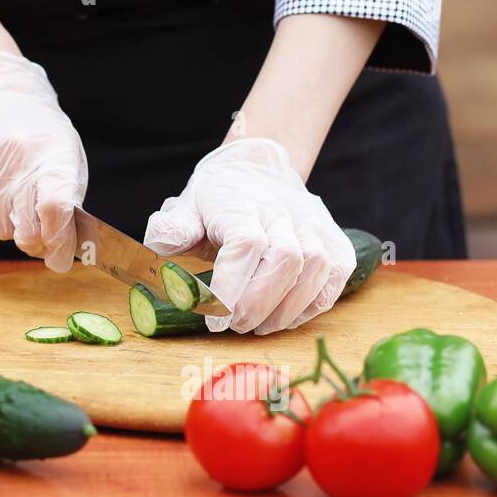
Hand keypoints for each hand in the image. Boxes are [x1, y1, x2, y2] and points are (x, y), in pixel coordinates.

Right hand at [0, 51, 86, 271]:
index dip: (60, 242)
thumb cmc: (36, 129)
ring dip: (11, 225)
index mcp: (52, 155)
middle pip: (26, 232)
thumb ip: (68, 196)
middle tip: (40, 241)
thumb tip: (69, 247)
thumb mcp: (63, 151)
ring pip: (0, 230)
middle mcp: (18, 162)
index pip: (56, 209)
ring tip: (14, 198)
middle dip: (36, 245)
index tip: (61, 257)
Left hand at [143, 138, 354, 334]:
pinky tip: (286, 316)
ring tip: (259, 326)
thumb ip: (171, 228)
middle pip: (286, 259)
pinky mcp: (336, 241)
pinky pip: (334, 278)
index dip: (232, 286)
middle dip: (259, 304)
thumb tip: (161, 243)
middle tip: (236, 326)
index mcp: (240, 205)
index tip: (214, 318)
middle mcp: (282, 211)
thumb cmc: (217, 200)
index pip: (245, 244)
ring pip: (316, 268)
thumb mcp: (185, 207)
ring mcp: (314, 225)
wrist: (258, 170)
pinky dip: (312, 305)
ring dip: (288, 309)